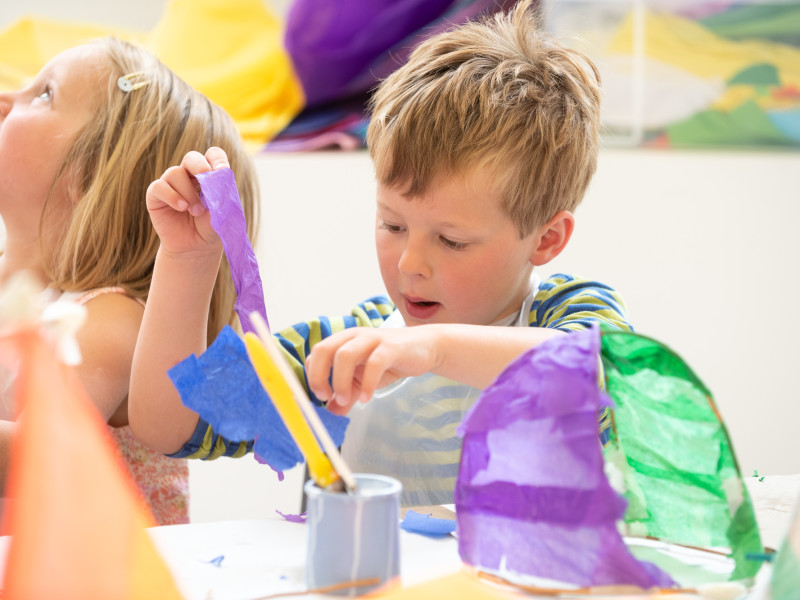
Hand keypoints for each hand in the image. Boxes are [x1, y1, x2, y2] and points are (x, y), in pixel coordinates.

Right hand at [146, 147, 229, 256]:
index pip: (212, 155)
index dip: (217, 159)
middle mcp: (189, 176)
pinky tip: (181, 207)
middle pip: (192, 157)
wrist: (195, 248)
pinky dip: (171, 196)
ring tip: (196, 211)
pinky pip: (159, 186)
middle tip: (208, 181)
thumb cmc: (210, 228)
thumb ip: (222, 194)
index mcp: (208, 176)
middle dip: (200, 166)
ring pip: (175, 172)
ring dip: (188, 192)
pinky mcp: (156, 195)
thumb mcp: (222, 212)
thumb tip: (219, 177)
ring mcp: (171, 184)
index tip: (223, 171)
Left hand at [305, 327, 441, 414]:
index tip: (320, 396)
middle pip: (324, 350)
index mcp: (343, 341)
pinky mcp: (391, 347)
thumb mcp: (363, 379)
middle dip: (319, 375)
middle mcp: (354, 337)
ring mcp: (372, 339)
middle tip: (325, 397)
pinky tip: (366, 398)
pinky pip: (374, 363)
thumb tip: (331, 411)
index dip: (313, 375)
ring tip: (345, 400)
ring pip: (345, 354)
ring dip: (340, 381)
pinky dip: (367, 383)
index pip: (317, 353)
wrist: (424, 348)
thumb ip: (348, 394)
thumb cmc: (389, 361)